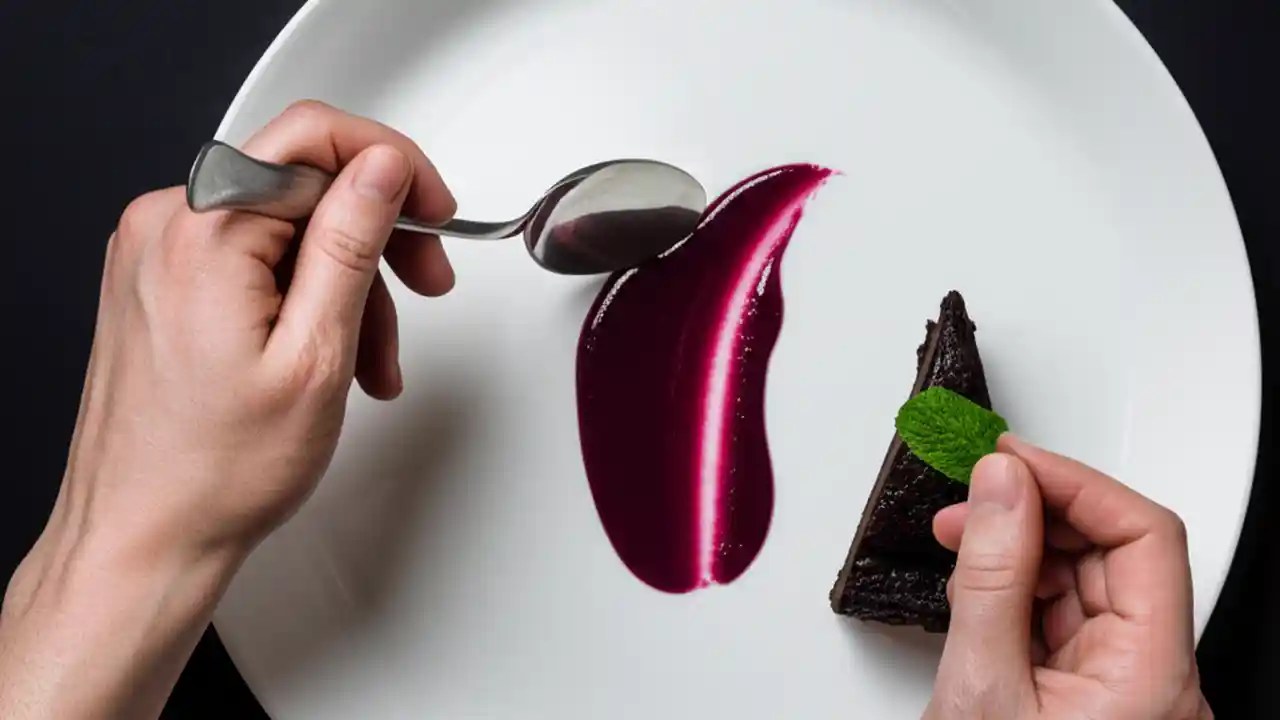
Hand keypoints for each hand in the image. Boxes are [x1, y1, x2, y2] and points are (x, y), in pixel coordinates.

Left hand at [1, 101, 454, 718]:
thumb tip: (380, 167)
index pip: (315, 139)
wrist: (143, 538)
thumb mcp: (316, 354)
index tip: (435, 210)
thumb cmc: (214, 472)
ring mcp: (156, 254)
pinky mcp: (159, 282)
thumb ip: (351, 244)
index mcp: (203, 232)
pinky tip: (333, 353)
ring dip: (348, 283)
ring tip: (374, 359)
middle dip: (377, 235)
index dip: (394, 167)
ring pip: (286, 228)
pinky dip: (305, 297)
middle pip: (304, 183)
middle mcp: (166, 226)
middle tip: (426, 282)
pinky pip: (253, 259)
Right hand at [924, 435, 1211, 718]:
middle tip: (973, 499)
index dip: (1077, 485)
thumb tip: (1001, 484)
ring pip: (1083, 586)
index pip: (1145, 537)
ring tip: (960, 546)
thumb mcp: (981, 684)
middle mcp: (1154, 682)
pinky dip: (1015, 597)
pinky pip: (1063, 622)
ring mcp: (1125, 691)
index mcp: (1152, 677)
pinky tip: (976, 592)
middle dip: (1034, 518)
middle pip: (1114, 556)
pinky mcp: (1092, 700)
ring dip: (1017, 556)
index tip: (1013, 460)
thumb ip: (992, 579)